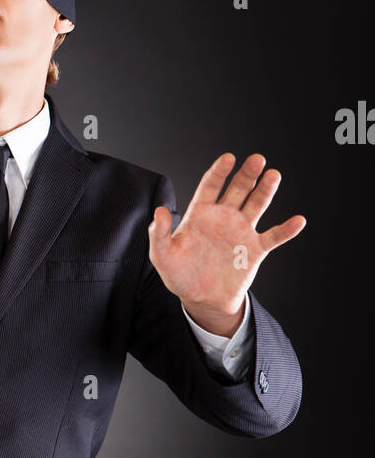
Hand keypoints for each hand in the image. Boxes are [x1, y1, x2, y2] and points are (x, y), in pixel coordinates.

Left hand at [148, 153, 305, 330]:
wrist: (202, 299)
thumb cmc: (180, 275)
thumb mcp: (163, 256)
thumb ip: (160, 234)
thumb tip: (159, 211)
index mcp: (201, 214)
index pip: (210, 186)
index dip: (219, 172)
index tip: (228, 158)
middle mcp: (224, 217)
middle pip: (238, 190)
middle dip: (247, 175)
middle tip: (257, 160)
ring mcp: (241, 231)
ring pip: (256, 205)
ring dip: (265, 191)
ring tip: (273, 175)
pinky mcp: (255, 249)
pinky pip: (274, 237)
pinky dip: (286, 230)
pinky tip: (298, 221)